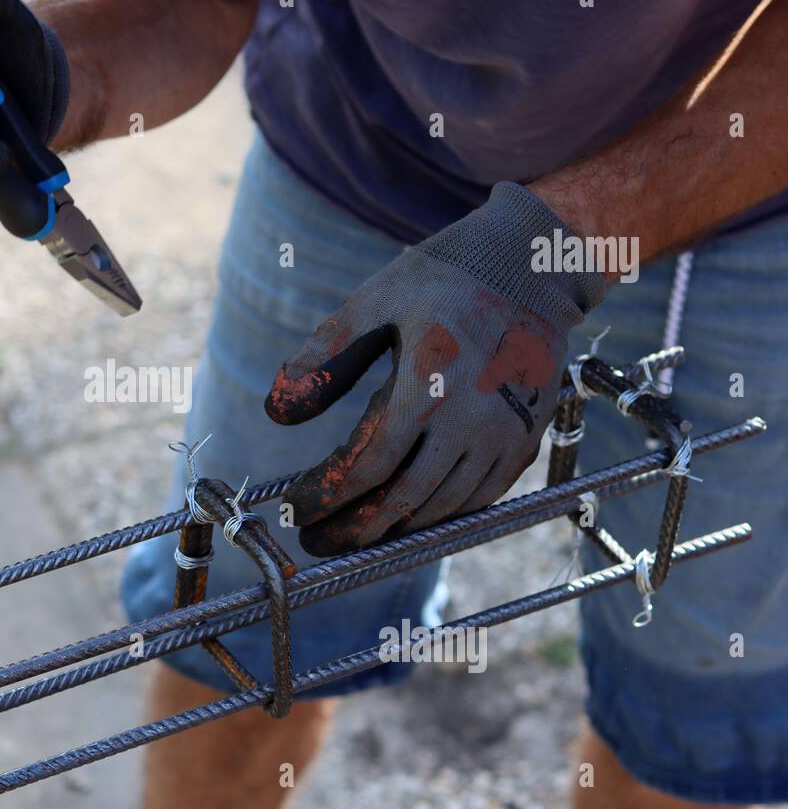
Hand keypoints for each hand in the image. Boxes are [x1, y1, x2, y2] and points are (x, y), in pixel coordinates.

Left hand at [265, 183, 605, 556]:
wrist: (533, 265)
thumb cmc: (443, 279)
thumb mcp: (373, 301)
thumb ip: (323, 356)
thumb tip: (275, 412)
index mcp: (428, 384)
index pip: (368, 464)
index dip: (326, 495)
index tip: (295, 507)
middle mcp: (472, 419)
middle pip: (405, 501)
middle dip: (353, 530)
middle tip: (316, 543)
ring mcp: (505, 434)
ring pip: (444, 507)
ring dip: (395, 529)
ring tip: (354, 534)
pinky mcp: (526, 440)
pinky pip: (481, 498)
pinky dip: (440, 514)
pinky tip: (407, 515)